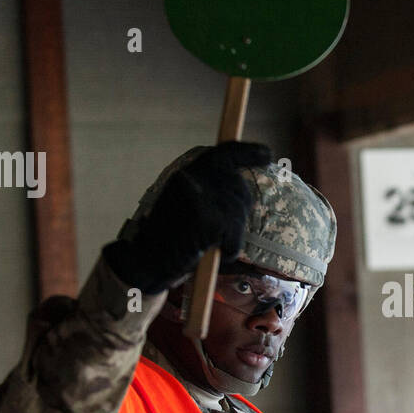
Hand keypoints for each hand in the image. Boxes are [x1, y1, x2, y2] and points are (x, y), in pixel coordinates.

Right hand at [103, 141, 271, 292]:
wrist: (145, 260)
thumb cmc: (165, 236)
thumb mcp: (183, 201)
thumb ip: (207, 188)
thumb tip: (240, 183)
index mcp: (187, 173)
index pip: (225, 153)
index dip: (250, 152)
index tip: (268, 154)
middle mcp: (194, 179)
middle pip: (239, 189)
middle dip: (238, 212)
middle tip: (220, 230)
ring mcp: (202, 198)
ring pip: (239, 214)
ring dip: (232, 233)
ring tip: (209, 242)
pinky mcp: (210, 221)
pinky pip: (235, 237)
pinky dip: (230, 249)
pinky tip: (211, 252)